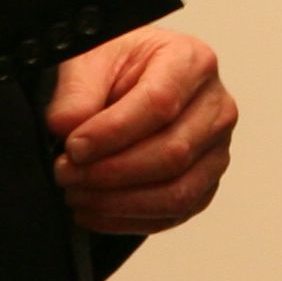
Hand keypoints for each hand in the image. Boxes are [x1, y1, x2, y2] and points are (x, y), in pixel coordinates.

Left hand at [42, 26, 235, 234]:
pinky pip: (174, 215)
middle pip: (172, 153)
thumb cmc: (118, 67)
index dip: (113, 132)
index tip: (74, 146)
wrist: (133, 81)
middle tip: (66, 172)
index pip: (160, 103)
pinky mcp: (206, 185)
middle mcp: (215, 107)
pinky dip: (128, 220)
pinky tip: (93, 211)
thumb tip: (65, 128)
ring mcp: (216, 150)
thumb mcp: (90, 60)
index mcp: (191, 61)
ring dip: (118, 203)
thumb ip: (76, 92)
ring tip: (76, 194)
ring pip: (176, 192)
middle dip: (110, 172)